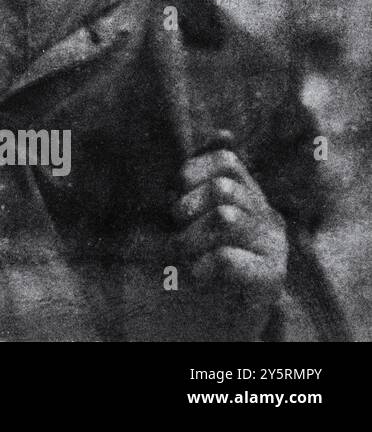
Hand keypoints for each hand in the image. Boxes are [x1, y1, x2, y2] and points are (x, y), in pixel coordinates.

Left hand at [172, 133, 287, 335]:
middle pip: (222, 186)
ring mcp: (274, 246)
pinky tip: (199, 274)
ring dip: (191, 237)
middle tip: (179, 229)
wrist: (217, 317)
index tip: (176, 194)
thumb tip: (223, 133)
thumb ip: (201, 174)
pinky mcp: (271, 278)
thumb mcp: (194, 212)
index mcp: (250, 194)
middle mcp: (268, 215)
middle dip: (186, 207)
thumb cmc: (201, 256)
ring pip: (225, 217)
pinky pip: (228, 257)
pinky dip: (204, 265)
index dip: (191, 172)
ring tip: (185, 254)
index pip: (225, 160)